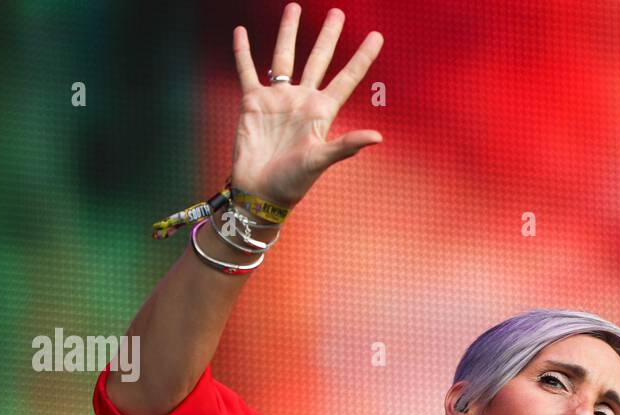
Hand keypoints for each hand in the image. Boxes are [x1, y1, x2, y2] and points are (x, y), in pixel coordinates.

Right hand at [230, 5, 383, 209]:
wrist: (260, 191)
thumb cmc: (292, 182)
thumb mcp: (321, 161)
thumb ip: (346, 145)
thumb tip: (378, 136)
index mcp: (322, 112)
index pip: (347, 78)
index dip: (362, 57)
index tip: (377, 36)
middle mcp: (302, 100)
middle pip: (318, 59)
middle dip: (328, 36)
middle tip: (337, 11)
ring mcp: (278, 99)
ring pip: (284, 57)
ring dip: (288, 33)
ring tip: (293, 7)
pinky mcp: (253, 103)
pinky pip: (247, 70)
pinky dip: (244, 52)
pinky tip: (242, 32)